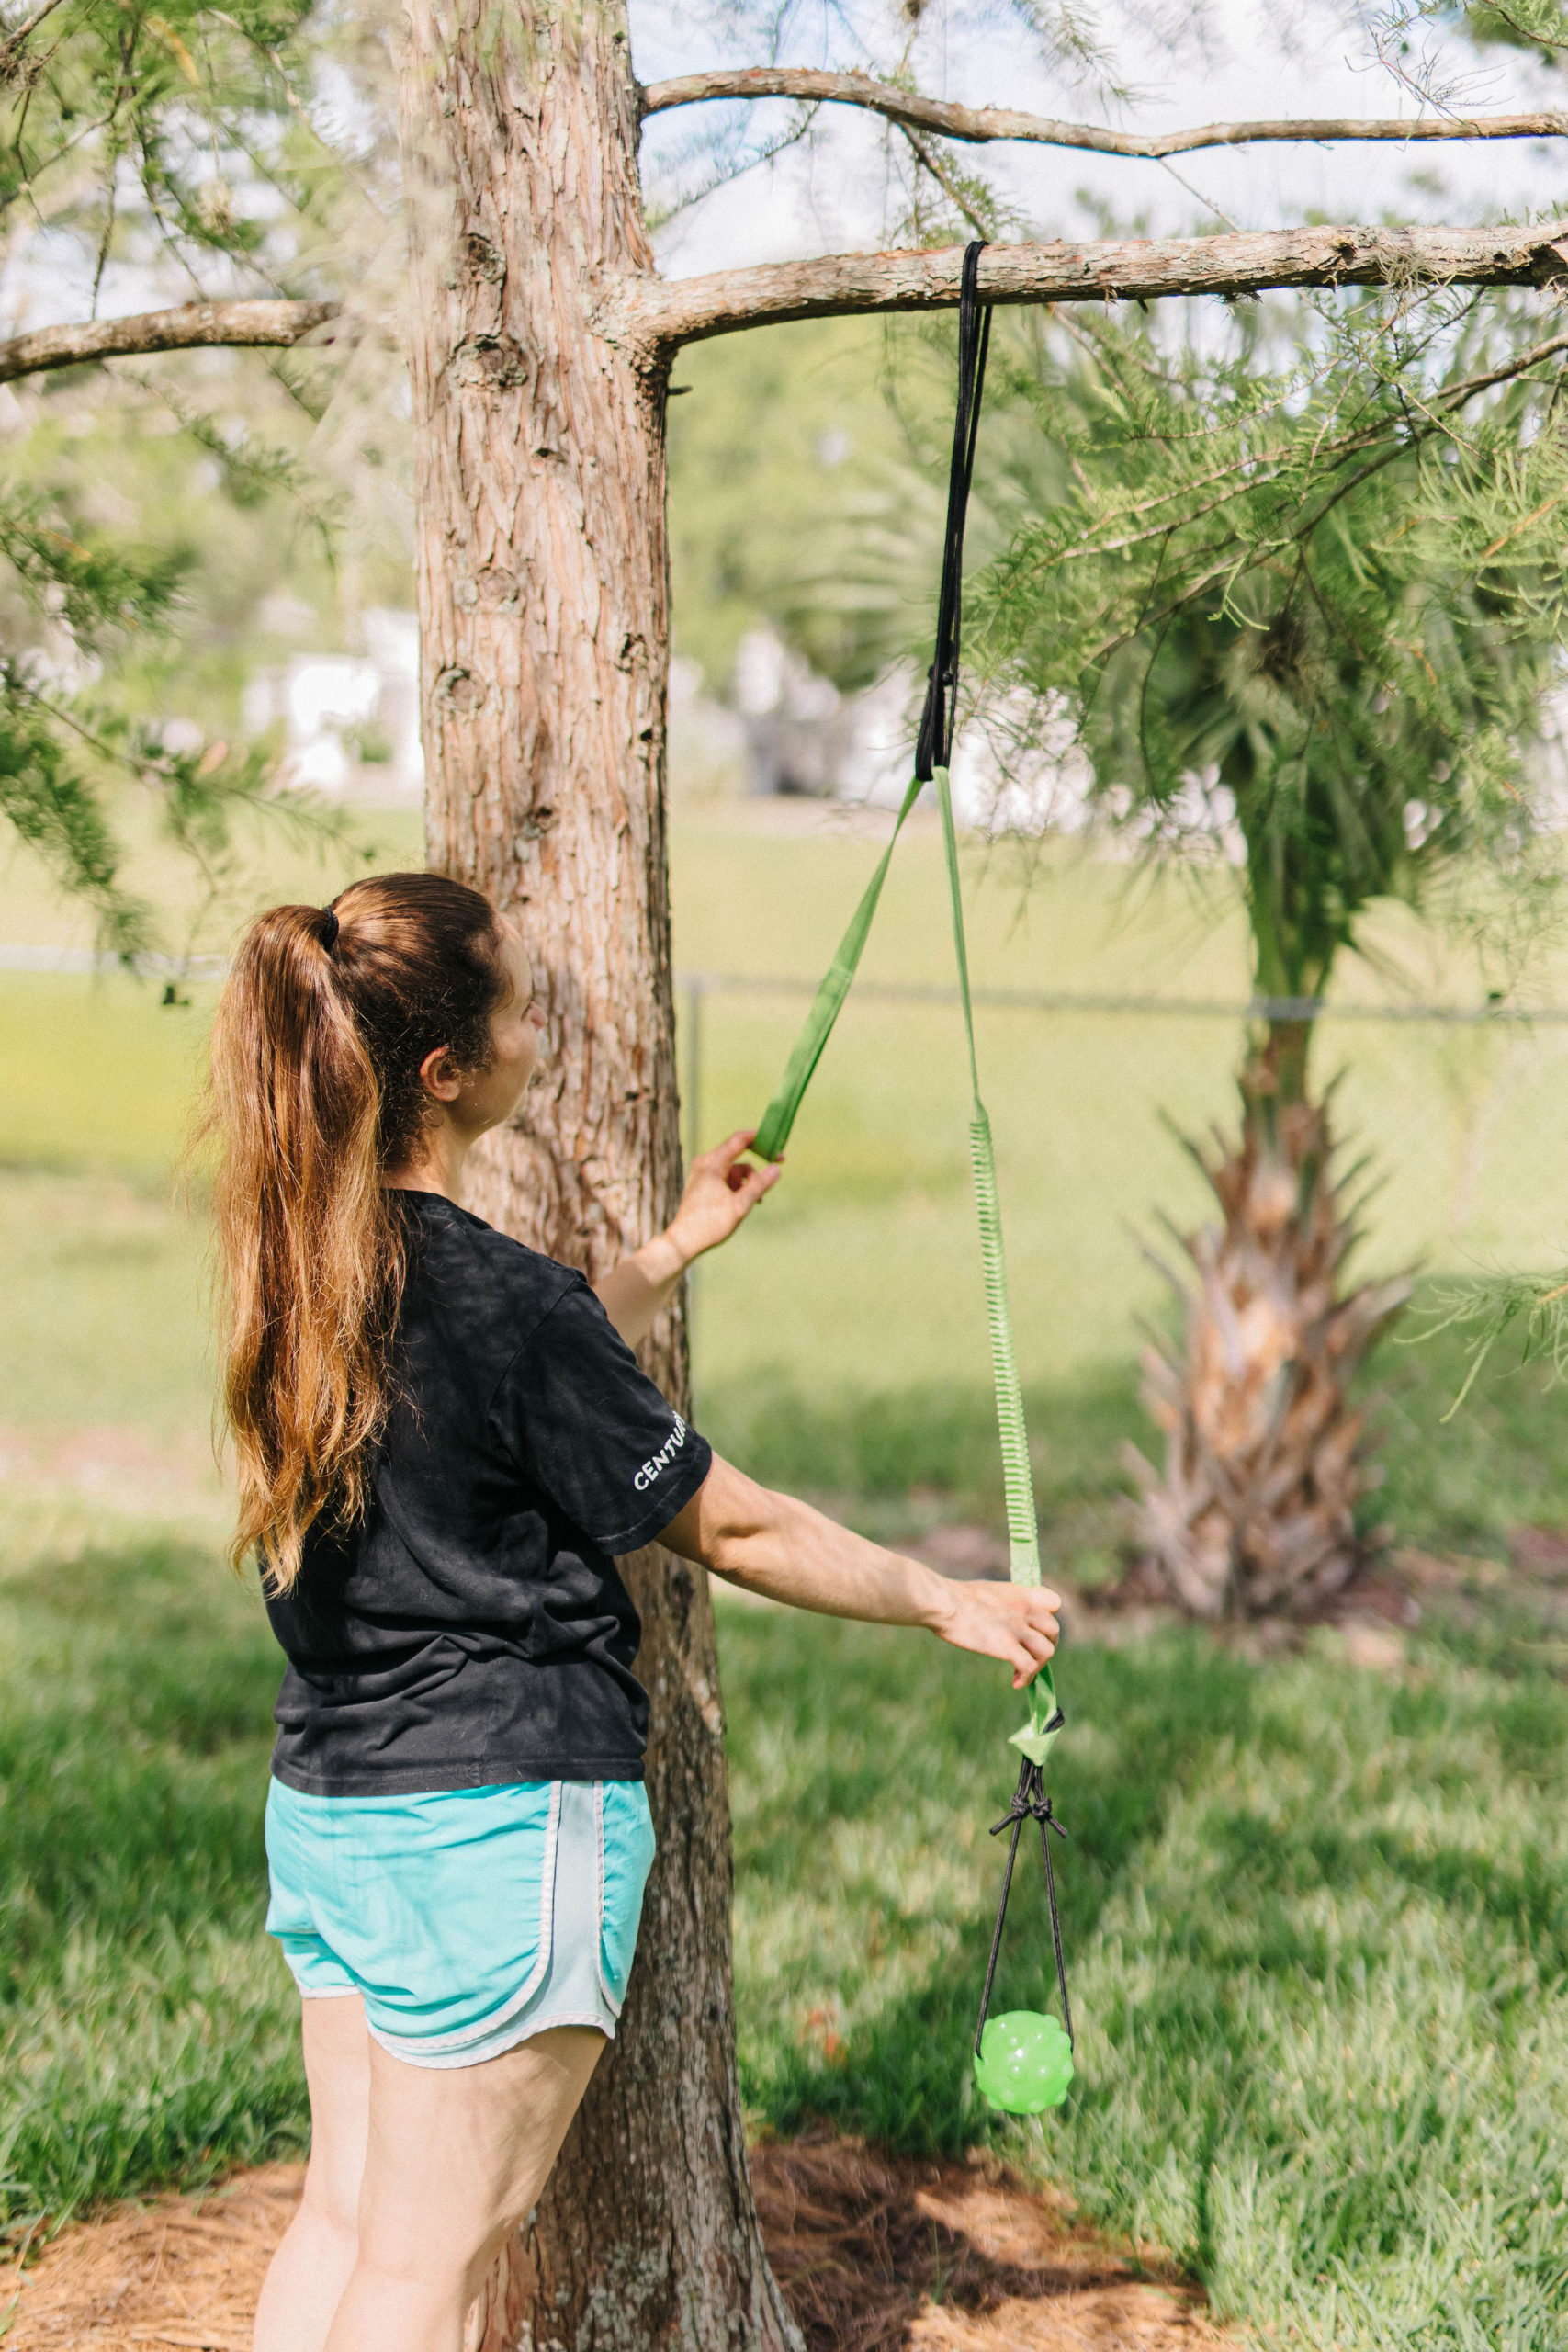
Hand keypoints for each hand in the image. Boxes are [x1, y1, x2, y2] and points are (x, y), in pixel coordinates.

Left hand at [665, 1129, 780, 1266]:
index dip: (760, 1139)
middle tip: (778, 1163)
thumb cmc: (709, 1225)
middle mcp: (706, 1163)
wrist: (683, 1242)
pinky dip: (739, 1185)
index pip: (739, 1139)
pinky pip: (727, 1177)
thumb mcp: (739, 1206)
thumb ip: (759, 1185)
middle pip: (738, 1152)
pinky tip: (746, 1202)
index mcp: (712, 1164)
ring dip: (749, 1179)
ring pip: (734, 1167)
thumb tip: (776, 1168)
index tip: (777, 1144)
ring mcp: (704, 1173)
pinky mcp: (704, 1183)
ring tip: (758, 1199)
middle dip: (758, 1161)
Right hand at [928, 1576, 1060, 1688]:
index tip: (1035, 1630)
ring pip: (1047, 1651)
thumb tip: (1003, 1617)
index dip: (1048, 1618)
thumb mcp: (989, 1591)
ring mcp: (1017, 1628)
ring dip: (1038, 1666)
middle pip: (1053, 1631)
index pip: (1053, 1602)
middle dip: (1045, 1646)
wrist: (943, 1603)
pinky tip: (1015, 1682)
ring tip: (1021, 1673)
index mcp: (1020, 1593)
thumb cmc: (955, 1598)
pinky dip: (1026, 1678)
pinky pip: (1030, 1667)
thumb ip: (1004, 1603)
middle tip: (1029, 1657)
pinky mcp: (1007, 1646)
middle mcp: (1024, 1609)